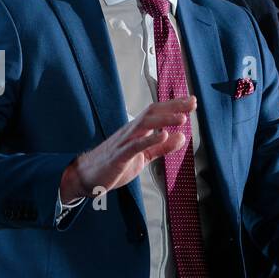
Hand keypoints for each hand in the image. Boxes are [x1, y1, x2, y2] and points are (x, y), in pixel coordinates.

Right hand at [59, 97, 195, 201]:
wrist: (87, 176)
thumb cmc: (113, 165)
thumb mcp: (143, 156)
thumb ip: (161, 148)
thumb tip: (180, 137)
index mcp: (136, 131)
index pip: (157, 113)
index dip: (174, 106)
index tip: (191, 101)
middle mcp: (131, 132)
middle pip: (152, 113)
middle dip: (173, 107)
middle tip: (191, 103)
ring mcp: (124, 142)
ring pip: (145, 125)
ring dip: (164, 120)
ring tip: (181, 118)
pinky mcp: (119, 156)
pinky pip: (135, 145)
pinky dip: (149, 140)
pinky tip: (162, 136)